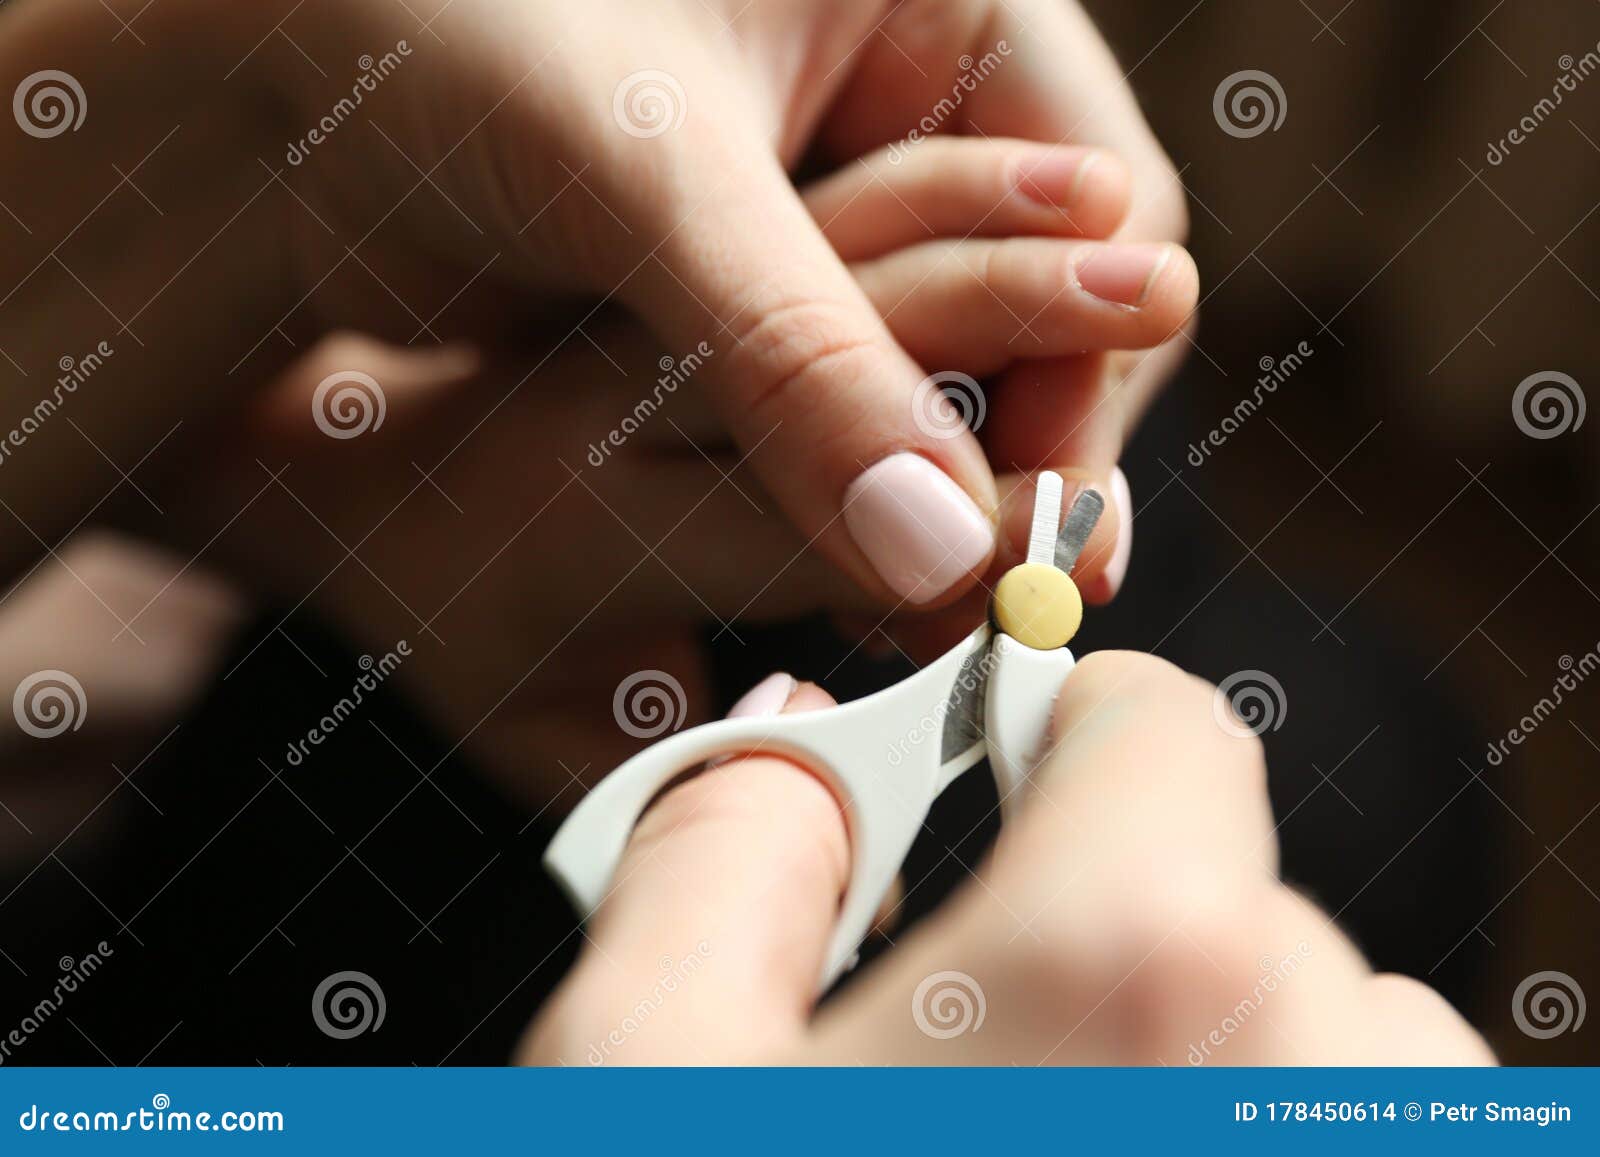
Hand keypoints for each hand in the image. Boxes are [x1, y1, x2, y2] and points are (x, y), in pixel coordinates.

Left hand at [144, 140, 1177, 787]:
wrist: (262, 74)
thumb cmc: (442, 30)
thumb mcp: (649, 178)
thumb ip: (805, 358)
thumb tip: (948, 552)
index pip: (1110, 212)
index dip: (1082, 382)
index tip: (1035, 533)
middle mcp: (910, 83)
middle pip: (1048, 295)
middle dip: (1010, 444)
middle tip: (975, 591)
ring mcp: (839, 183)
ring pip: (952, 357)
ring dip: (931, 478)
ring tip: (896, 599)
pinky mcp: (763, 266)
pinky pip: (857, 385)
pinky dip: (851, 472)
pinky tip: (825, 558)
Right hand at [518, 652, 1493, 1064]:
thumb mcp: (636, 1062)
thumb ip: (717, 850)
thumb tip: (792, 754)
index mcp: (1132, 965)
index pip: (1156, 725)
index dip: (1042, 741)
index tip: (974, 795)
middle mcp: (1315, 1068)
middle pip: (1232, 883)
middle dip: (1098, 908)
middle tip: (957, 1014)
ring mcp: (1380, 1152)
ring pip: (1329, 1026)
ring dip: (1197, 1034)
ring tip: (1028, 1093)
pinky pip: (1365, 1111)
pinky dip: (1262, 1101)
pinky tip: (1116, 1135)